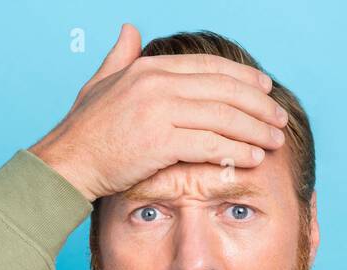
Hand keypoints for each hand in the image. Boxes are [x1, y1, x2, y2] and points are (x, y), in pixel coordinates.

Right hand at [29, 23, 288, 202]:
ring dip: (255, 129)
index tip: (266, 88)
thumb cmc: (84, 130)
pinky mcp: (160, 141)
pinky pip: (211, 144)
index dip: (242, 76)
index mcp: (148, 67)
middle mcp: (157, 83)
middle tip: (279, 118)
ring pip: (223, 116)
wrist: (67, 163)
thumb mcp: (101, 83)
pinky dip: (237, 150)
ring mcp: (159, 111)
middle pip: (224, 89)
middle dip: (258, 104)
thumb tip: (130, 30)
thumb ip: (120, 56)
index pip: (209, 67)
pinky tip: (254, 157)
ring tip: (275, 140)